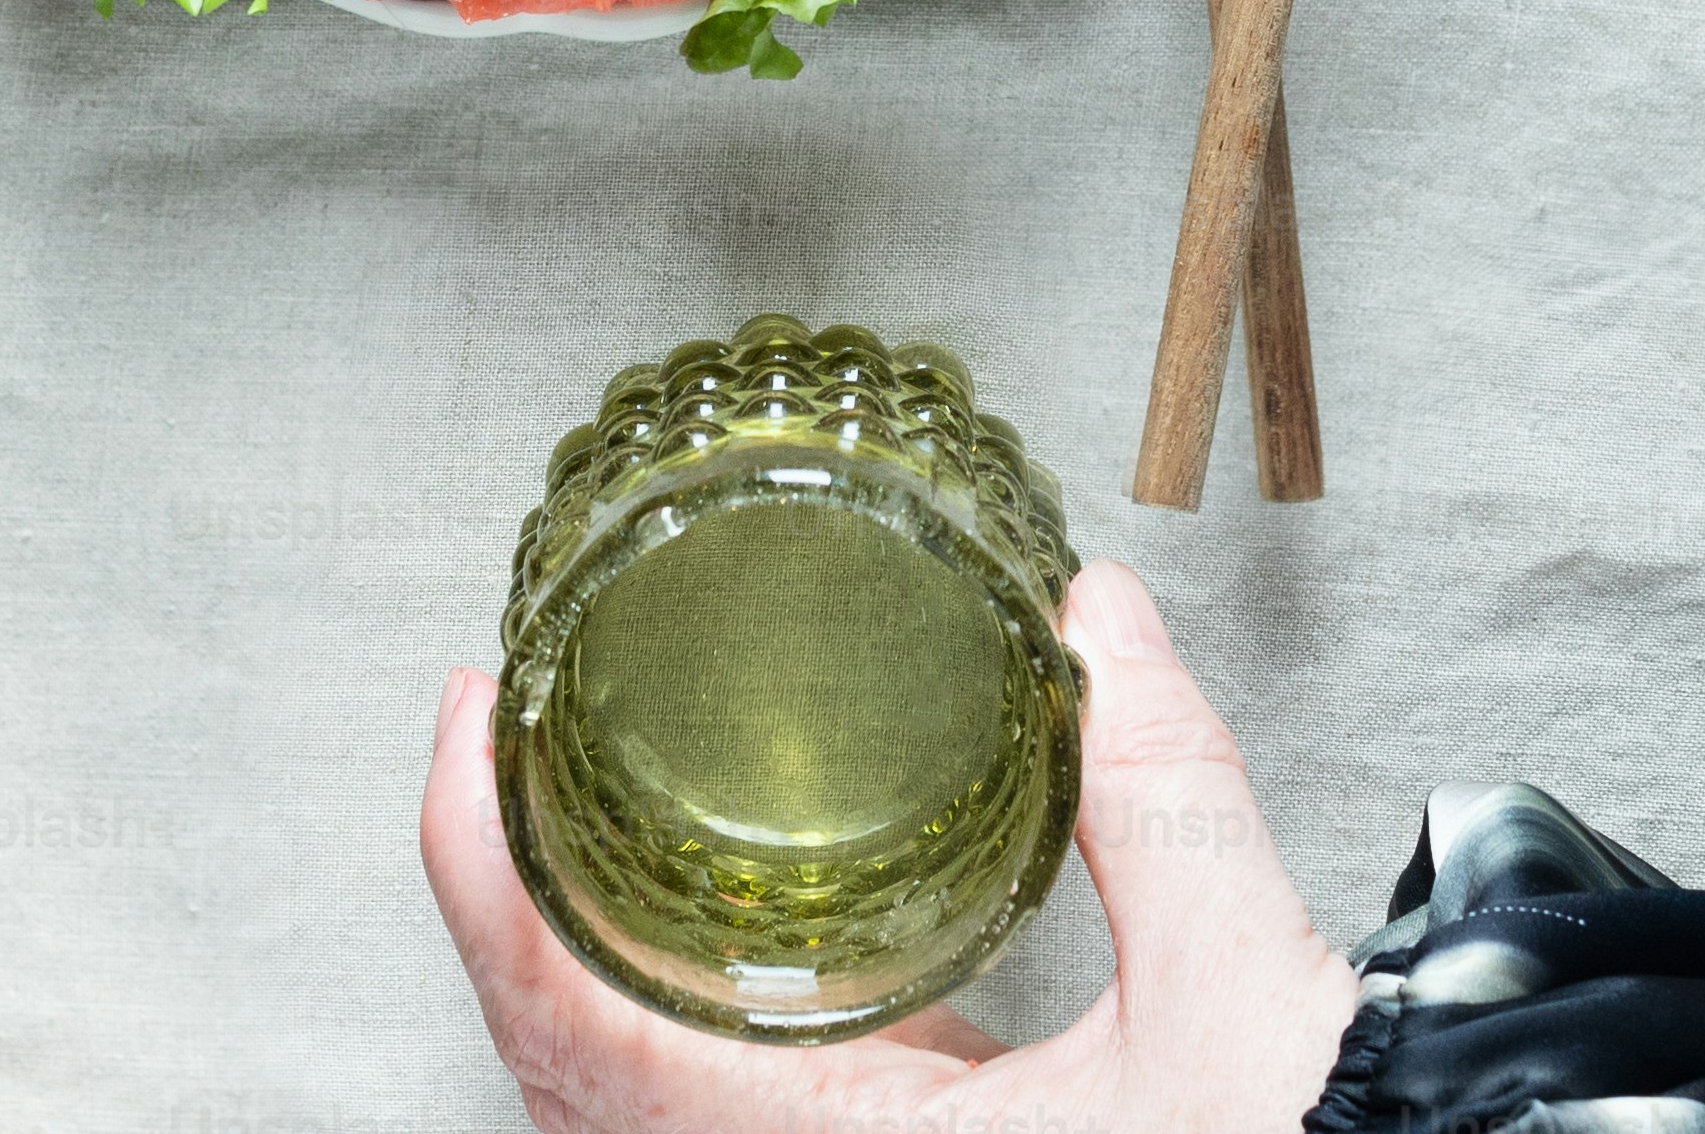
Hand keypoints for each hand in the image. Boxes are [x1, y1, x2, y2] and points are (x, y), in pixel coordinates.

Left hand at [425, 561, 1355, 1132]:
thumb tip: (1097, 620)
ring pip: (633, 1118)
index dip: (482, 866)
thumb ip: (1158, 793)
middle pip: (567, 1075)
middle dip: (506, 905)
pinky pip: (726, 1128)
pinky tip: (694, 946)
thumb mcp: (1239, 994)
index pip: (573, 1022)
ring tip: (562, 822)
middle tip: (493, 742)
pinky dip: (672, 1035)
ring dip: (577, 977)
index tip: (465, 724)